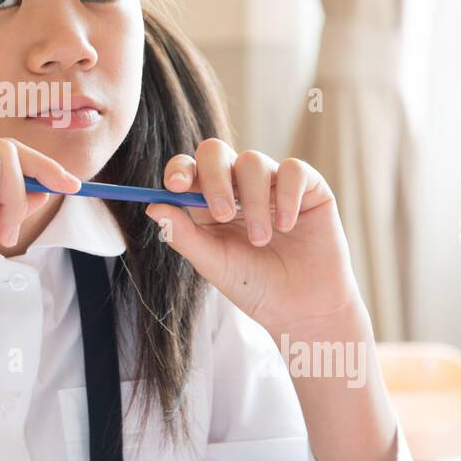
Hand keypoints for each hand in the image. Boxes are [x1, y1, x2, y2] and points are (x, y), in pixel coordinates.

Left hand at [143, 139, 362, 334]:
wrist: (303, 308)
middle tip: (222, 214)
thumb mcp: (214, 264)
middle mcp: (239, 186)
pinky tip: (287, 225)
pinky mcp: (308, 187)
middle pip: (215, 151)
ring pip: (253, 161)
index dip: (179, 169)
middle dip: (214, 178)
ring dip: (253, 202)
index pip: (188, 169)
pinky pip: (294, 170)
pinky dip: (287, 196)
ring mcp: (273, 183)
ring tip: (261, 240)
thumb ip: (184, 236)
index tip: (176, 185)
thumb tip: (153, 206)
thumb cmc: (255, 286)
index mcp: (209, 202)